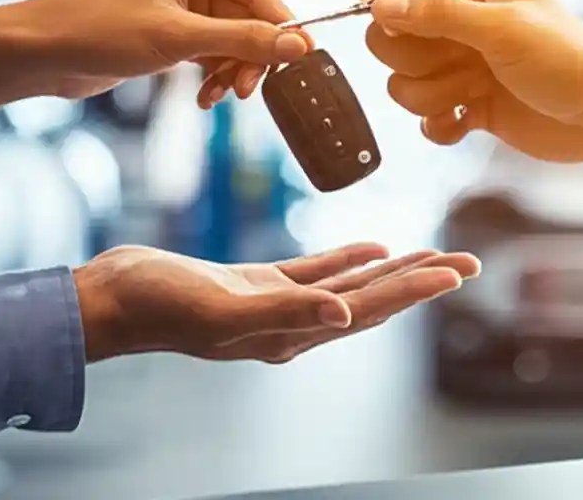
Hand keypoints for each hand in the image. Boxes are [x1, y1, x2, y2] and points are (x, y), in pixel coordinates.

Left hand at [18, 0, 307, 99]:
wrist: (43, 52)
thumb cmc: (99, 29)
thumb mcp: (178, 38)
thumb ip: (241, 41)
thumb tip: (297, 47)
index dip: (281, 22)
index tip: (302, 55)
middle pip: (246, 14)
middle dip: (251, 54)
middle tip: (250, 88)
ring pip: (230, 37)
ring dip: (232, 69)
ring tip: (223, 95)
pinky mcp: (169, 27)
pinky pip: (210, 49)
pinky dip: (213, 73)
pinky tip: (206, 96)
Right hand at [73, 243, 479, 363]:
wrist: (113, 297)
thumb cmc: (158, 305)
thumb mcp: (221, 308)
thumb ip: (284, 311)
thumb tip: (344, 312)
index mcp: (290, 335)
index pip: (368, 310)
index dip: (413, 290)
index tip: (456, 271)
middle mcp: (293, 326)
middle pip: (373, 301)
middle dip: (421, 281)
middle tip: (468, 262)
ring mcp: (277, 305)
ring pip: (351, 285)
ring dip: (393, 270)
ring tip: (435, 254)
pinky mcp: (257, 285)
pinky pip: (316, 270)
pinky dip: (348, 258)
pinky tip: (373, 247)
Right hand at [361, 0, 582, 173]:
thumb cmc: (569, 61)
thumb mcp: (503, 29)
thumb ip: (438, 14)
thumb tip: (379, 5)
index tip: (377, 24)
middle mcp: (464, 20)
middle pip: (391, 34)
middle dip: (410, 58)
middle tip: (452, 64)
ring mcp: (464, 64)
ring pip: (403, 80)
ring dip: (428, 95)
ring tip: (470, 94)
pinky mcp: (470, 104)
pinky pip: (425, 116)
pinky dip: (438, 124)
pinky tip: (467, 121)